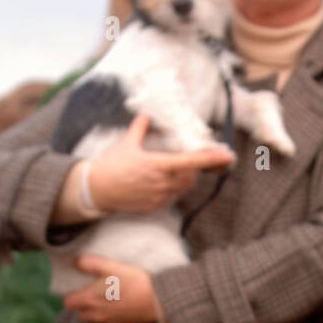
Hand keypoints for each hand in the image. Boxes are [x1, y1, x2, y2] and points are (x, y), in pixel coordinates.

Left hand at [64, 256, 157, 322]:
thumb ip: (92, 264)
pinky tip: (118, 307)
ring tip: (105, 300)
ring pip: (93, 320)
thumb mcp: (113, 267)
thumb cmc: (134, 281)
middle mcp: (97, 314)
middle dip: (82, 305)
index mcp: (91, 299)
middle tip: (92, 293)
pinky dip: (108, 317)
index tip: (79, 287)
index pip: (68, 302)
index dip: (72, 294)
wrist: (158, 300)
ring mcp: (109, 321)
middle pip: (80, 313)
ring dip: (94, 312)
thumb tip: (77, 262)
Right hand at [89, 114, 233, 214]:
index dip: (211, 159)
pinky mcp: (153, 207)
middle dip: (192, 172)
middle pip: (190, 178)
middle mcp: (161, 183)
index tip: (226, 156)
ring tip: (166, 174)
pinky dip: (169, 191)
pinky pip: (169, 199)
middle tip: (185, 164)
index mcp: (157, 165)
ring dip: (180, 181)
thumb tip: (146, 114)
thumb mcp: (127, 143)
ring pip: (181, 190)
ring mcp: (158, 197)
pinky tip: (155, 184)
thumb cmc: (111, 165)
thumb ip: (140, 128)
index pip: (191, 161)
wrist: (96, 189)